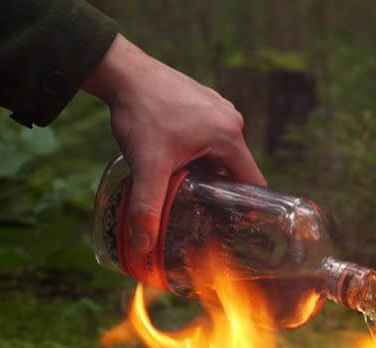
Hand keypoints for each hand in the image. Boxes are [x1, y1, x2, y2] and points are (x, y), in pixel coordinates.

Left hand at [82, 35, 265, 253]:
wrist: (123, 73)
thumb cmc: (141, 112)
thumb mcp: (147, 165)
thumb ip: (147, 206)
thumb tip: (144, 245)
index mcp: (229, 135)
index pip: (252, 182)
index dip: (245, 208)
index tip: (232, 228)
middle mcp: (230, 119)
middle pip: (234, 170)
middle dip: (219, 193)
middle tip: (201, 215)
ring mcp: (217, 108)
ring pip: (219, 154)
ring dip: (205, 173)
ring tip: (184, 190)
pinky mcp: (202, 103)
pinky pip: (208, 138)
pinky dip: (196, 154)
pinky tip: (175, 163)